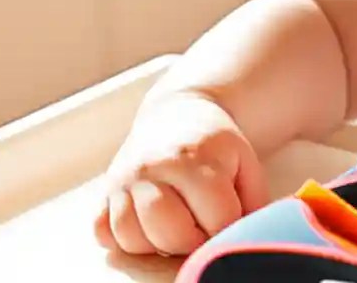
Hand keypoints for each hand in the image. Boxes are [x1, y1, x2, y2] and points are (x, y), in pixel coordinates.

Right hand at [94, 92, 269, 255]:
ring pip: (131, 236)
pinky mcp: (104, 191)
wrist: (176, 113)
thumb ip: (253, 203)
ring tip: (174, 227)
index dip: (227, 230)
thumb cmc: (215, 146)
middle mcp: (153, 168)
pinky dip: (123, 239)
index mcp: (194, 159)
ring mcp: (123, 180)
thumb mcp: (245, 163)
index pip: (217, 219)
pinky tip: (146, 226)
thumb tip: (248, 241)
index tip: (228, 220)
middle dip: (192, 243)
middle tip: (201, 228)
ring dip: (155, 244)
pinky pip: (103, 231)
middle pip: (171, 233)